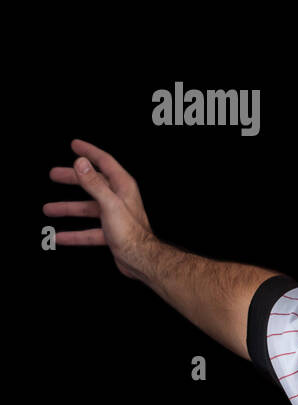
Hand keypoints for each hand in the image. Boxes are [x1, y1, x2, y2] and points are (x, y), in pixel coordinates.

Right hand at [44, 138, 156, 280]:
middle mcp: (119, 199)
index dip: (89, 152)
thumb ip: (94, 183)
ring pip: (87, 209)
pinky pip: (88, 231)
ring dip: (68, 208)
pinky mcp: (111, 232)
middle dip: (73, 179)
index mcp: (123, 187)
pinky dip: (74, 234)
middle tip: (54, 174)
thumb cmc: (131, 232)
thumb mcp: (109, 204)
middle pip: (93, 183)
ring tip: (48, 209)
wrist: (142, 260)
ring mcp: (115, 216)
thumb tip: (80, 163)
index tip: (75, 145)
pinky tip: (60, 237)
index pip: (105, 162)